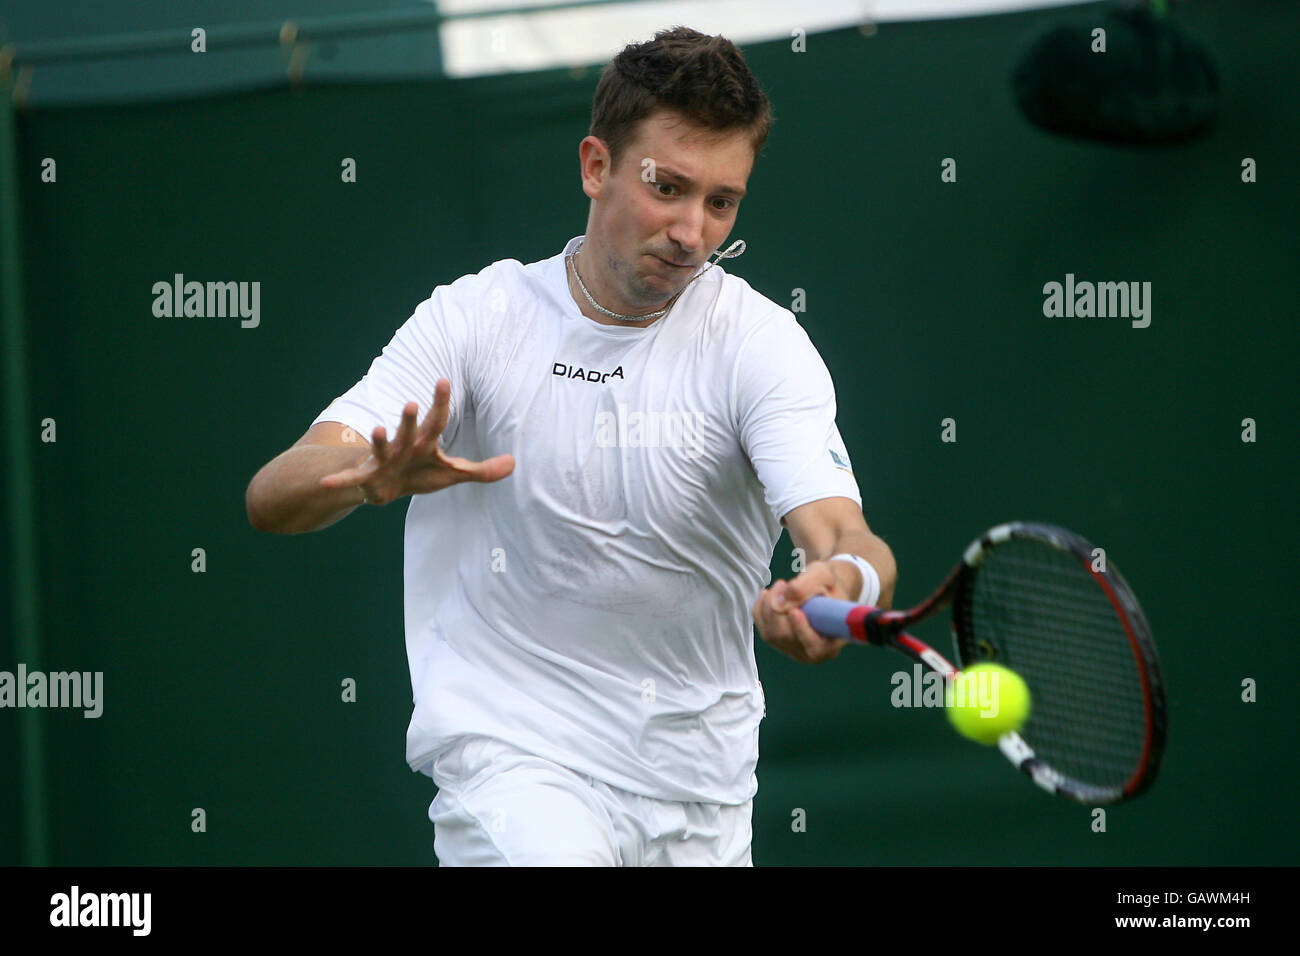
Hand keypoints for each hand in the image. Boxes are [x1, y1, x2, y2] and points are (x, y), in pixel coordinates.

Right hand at [319, 378, 514, 505]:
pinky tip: (326, 483)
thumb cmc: (418, 473)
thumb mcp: (451, 474)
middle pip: (410, 432)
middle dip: (410, 419)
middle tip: (412, 401)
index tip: (443, 379)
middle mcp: (403, 446)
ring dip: (379, 440)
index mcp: (425, 442)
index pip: (437, 420)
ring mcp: (383, 460)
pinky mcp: (367, 477)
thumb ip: (482, 470)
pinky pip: (353, 480)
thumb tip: (515, 464)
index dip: (440, 401)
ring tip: (377, 428)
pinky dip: (340, 481)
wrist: (382, 486)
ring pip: (382, 449)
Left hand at [752, 559, 859, 663]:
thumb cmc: (829, 585)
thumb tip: (778, 603)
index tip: (794, 611)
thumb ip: (805, 587)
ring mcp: (794, 649)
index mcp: (832, 643)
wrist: (825, 589)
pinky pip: (762, 628)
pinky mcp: (779, 642)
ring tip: (780, 586)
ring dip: (769, 606)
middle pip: (787, 637)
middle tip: (783, 584)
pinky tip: (768, 595)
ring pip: (771, 634)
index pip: (815, 646)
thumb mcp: (824, 576)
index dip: (802, 630)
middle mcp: (813, 653)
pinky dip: (761, 609)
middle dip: (779, 608)